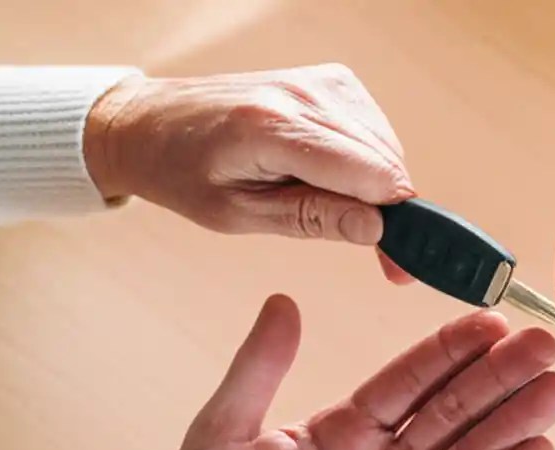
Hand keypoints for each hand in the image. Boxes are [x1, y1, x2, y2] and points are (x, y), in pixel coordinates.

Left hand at [50, 296, 554, 449]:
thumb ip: (258, 370)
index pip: (408, 381)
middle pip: (451, 414)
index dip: (449, 351)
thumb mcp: (220, 436)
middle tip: (544, 343)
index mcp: (342, 432)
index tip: (490, 320)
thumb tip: (284, 300)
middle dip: (498, 379)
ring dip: (513, 426)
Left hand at [84, 64, 414, 281]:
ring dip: (376, 189)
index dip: (398, 223)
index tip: (401, 265)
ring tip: (333, 208)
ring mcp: (321, 80)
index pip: (371, 173)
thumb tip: (377, 230)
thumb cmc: (185, 173)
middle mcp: (303, 94)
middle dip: (391, 214)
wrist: (154, 123)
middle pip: (386, 163)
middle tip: (381, 258)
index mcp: (273, 127)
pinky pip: (375, 132)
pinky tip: (331, 177)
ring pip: (388, 148)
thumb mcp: (239, 215)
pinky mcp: (331, 80)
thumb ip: (312, 218)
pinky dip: (366, 164)